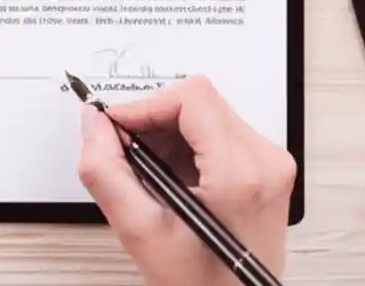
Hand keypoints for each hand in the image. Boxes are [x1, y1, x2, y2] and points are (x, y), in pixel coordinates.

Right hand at [78, 76, 295, 285]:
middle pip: (198, 102)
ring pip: (206, 115)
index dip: (145, 106)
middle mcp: (265, 160)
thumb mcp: (141, 232)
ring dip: (169, 136)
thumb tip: (94, 123)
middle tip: (128, 156)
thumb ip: (106, 171)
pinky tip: (173, 181)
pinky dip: (186, 147)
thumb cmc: (200, 285)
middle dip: (154, 123)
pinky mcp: (266, 169)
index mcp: (241, 173)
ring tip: (153, 177)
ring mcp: (270, 163)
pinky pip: (218, 133)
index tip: (117, 128)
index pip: (191, 97)